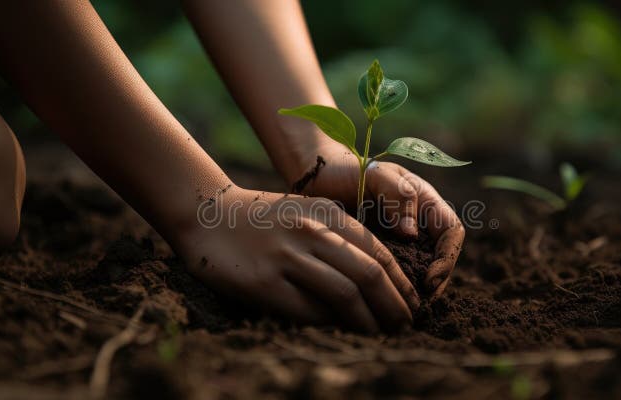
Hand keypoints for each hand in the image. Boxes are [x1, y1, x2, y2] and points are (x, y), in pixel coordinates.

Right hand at [173, 186, 419, 331]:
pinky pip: (308, 309)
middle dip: (395, 305)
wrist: (207, 214)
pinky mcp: (264, 282)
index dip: (401, 282)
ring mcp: (287, 257)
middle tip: (406, 325)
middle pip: (369, 274)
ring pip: (345, 294)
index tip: (413, 303)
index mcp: (326, 213)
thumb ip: (340, 235)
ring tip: (383, 334)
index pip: (378, 252)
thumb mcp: (307, 211)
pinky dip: (332, 324)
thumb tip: (378, 277)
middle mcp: (311, 232)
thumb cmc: (264, 219)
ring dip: (370, 320)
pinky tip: (344, 332)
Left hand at [300, 145, 465, 296]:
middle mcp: (418, 225)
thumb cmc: (347, 170)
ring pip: (419, 272)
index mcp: (425, 202)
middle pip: (440, 259)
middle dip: (434, 283)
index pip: (451, 232)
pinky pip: (395, 277)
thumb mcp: (374, 174)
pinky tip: (380, 302)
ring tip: (400, 308)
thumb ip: (397, 194)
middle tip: (415, 304)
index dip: (447, 257)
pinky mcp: (380, 257)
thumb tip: (411, 234)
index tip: (429, 279)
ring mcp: (400, 243)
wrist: (317, 179)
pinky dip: (393, 290)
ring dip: (414, 291)